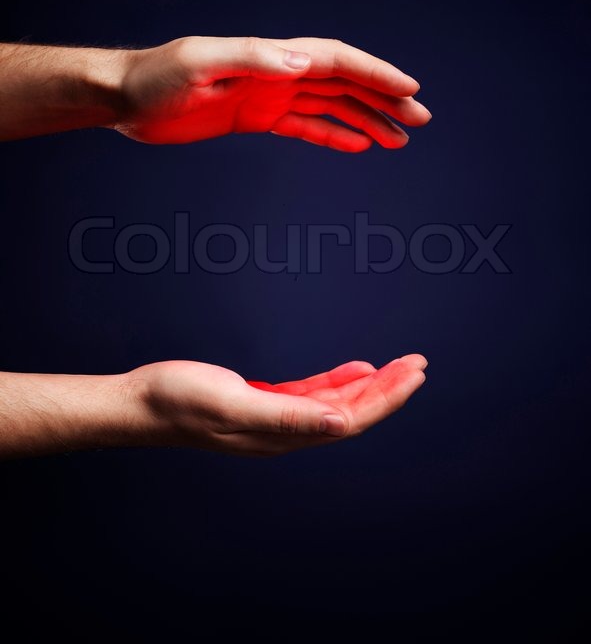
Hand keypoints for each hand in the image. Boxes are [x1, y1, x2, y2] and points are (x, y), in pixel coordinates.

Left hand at [117, 36, 430, 150]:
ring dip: (367, 119)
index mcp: (271, 57)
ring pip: (331, 106)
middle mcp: (277, 73)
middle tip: (420, 119)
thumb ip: (251, 59)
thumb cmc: (156, 79)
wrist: (126, 99)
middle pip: (343, 83)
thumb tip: (303, 63)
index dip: (375, 73)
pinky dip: (332, 134)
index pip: (335, 61)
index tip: (410, 89)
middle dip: (384, 98)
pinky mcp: (257, 118)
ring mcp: (269, 95)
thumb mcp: (198, 65)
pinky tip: (358, 145)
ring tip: (400, 139)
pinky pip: (305, 127)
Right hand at [129, 354, 427, 455]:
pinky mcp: (264, 402)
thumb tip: (340, 424)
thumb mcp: (233, 404)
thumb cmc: (180, 401)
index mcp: (284, 435)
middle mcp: (287, 432)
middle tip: (419, 363)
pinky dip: (338, 380)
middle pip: (351, 411)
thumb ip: (286, 416)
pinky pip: (313, 394)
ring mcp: (276, 418)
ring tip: (398, 365)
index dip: (386, 398)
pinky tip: (355, 370)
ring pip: (336, 402)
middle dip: (388, 389)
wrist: (144, 402)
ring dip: (368, 384)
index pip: (350, 419)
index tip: (413, 375)